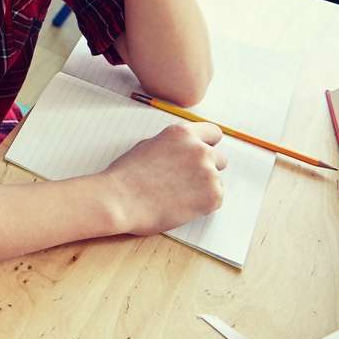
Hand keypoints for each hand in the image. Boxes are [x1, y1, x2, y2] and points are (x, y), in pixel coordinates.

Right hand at [102, 122, 227, 234]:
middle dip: (206, 169)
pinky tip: (180, 205)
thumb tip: (185, 153)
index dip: (207, 145)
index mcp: (182, 134)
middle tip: (185, 182)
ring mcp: (208, 173)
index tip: (201, 156)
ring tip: (176, 196)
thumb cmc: (127, 176)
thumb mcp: (148, 146)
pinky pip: (215, 200)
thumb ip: (173, 146)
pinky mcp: (213, 196)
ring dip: (203, 188)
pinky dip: (202, 205)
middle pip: (219, 159)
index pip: (213, 133)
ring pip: (216, 182)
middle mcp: (200, 150)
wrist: (119, 200)